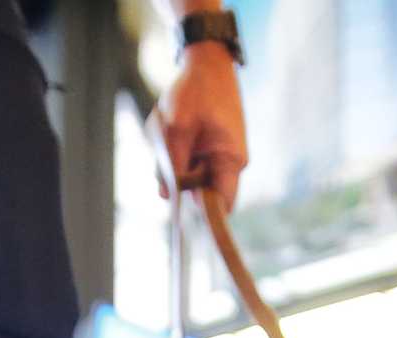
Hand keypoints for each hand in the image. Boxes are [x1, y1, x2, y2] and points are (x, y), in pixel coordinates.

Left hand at [154, 47, 246, 211]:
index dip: (203, 216)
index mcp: (230, 161)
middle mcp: (230, 162)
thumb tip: (166, 196)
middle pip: (201, 191)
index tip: (181, 216)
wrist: (208, 61)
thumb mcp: (176, 129)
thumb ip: (171, 166)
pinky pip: (191, 160)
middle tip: (166, 153)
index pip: (222, 205)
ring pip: (192, 174)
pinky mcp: (211, 146)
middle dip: (179, 179)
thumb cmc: (196, 92)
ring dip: (175, 161)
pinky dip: (177, 150)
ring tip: (170, 131)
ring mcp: (220, 154)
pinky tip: (174, 129)